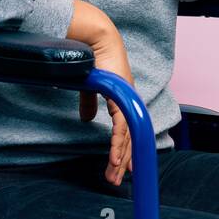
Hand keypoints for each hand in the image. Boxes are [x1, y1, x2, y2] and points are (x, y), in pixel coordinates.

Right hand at [68, 0, 136, 185]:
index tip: (120, 166)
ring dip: (121, 158)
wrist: (95, 38)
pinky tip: (115, 159)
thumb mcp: (90, 88)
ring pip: (128, 138)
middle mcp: (129, 101)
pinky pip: (122, 128)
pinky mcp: (121, 98)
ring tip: (115, 175)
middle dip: (123, 161)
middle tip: (116, 179)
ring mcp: (127, 100)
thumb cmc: (92, 57)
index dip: (124, 149)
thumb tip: (88, 120)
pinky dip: (118, 145)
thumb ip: (89, 104)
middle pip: (130, 139)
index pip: (127, 130)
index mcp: (123, 99)